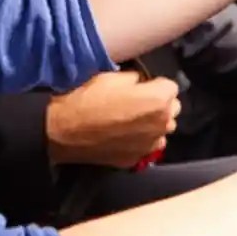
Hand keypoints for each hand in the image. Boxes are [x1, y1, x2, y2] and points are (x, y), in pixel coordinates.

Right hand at [47, 71, 181, 167]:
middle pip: (171, 109)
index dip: (154, 84)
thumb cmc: (89, 98)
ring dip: (151, 124)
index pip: (171, 86)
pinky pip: (146, 146)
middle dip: (158, 104)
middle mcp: (162, 124)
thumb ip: (137, 79)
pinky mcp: (136, 159)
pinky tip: (121, 135)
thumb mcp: (114, 76)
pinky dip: (139, 140)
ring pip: (160, 130)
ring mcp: (150, 145)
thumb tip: (141, 84)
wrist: (65, 130)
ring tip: (129, 120)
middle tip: (136, 101)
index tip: (142, 86)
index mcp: (159, 100)